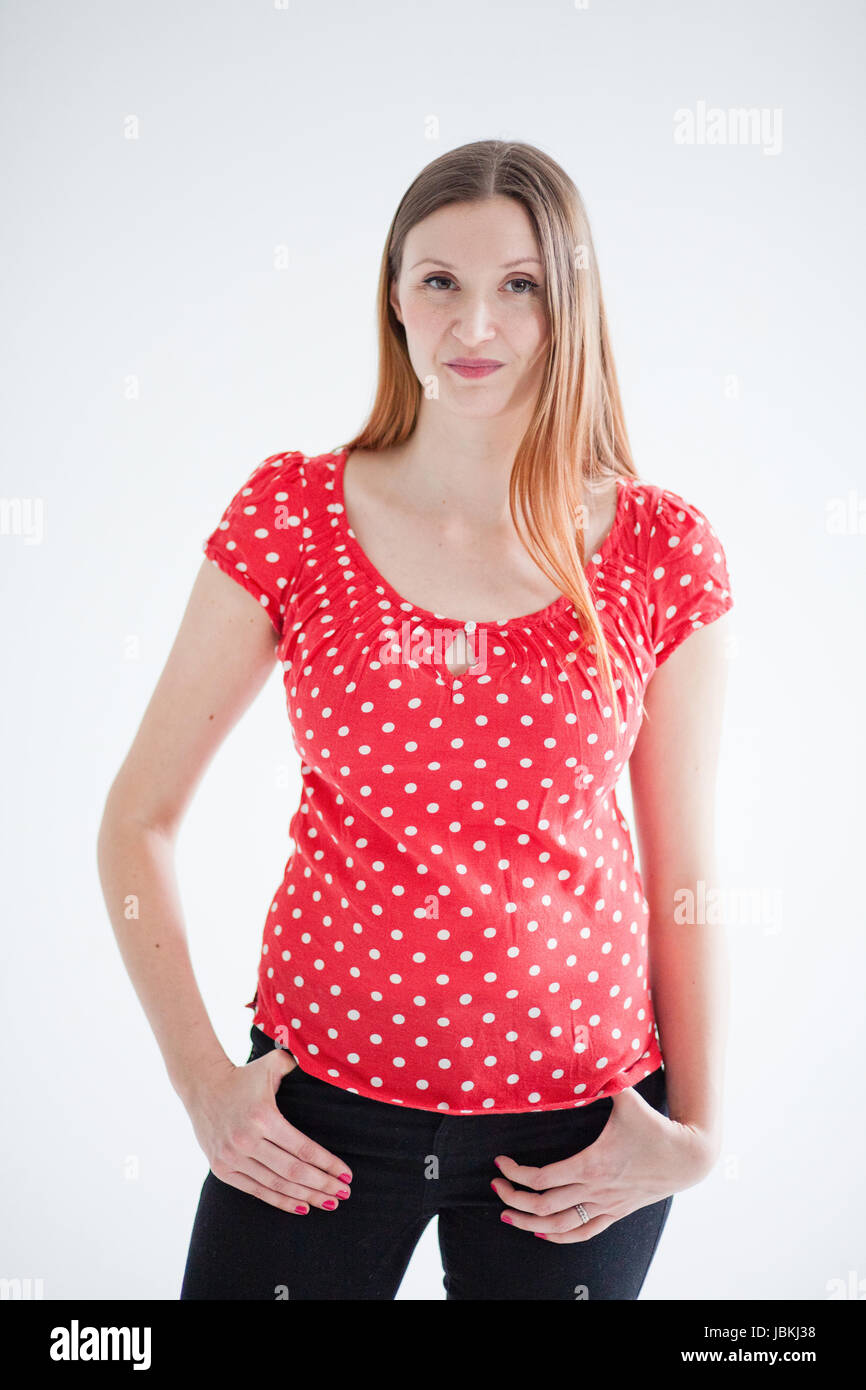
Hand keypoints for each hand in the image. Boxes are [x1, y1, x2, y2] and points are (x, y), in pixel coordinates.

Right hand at [185, 1050, 352, 1213]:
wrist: (202, 1086)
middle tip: (344, 1193)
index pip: (303, 1148)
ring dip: (306, 1196)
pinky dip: (280, 1201)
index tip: (347, 1175)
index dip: (327, 1164)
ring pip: (276, 1184)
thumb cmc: (245, 1076)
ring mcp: (232, 1157)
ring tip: (329, 1203)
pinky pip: (256, 1190)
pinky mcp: (222, 1169)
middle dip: (322, 1184)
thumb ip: (298, 1063)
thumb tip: (324, 1062)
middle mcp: (246, 1140)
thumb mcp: (272, 1063)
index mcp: (263, 1117)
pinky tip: (302, 1206)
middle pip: (293, 1171)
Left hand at [490, 1084, 716, 1242]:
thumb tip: (590, 1048)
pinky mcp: (616, 1213)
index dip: (516, 1174)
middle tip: (496, 1187)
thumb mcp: (629, 1100)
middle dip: (514, 1199)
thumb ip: (608, 1077)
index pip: (543, 1178)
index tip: (500, 1163)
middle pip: (545, 1206)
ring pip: (560, 1227)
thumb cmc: (656, 1128)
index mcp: (592, 1164)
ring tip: (508, 1216)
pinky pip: (583, 1233)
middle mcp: (595, 1190)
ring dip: (531, 1224)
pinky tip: (543, 1234)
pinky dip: (559, 1237)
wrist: (687, 1158)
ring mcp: (605, 1205)